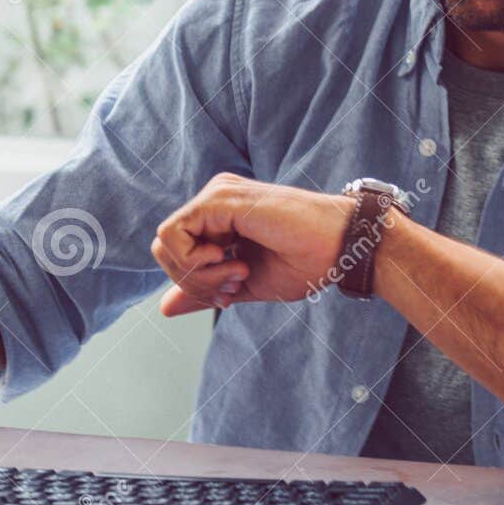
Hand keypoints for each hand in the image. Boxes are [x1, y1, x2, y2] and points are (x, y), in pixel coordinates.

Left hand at [150, 173, 355, 316]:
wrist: (338, 247)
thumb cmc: (304, 262)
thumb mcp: (243, 284)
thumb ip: (204, 291)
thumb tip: (164, 308)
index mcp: (219, 220)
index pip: (175, 254)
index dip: (194, 283)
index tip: (231, 293)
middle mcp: (213, 202)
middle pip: (164, 250)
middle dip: (193, 282)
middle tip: (232, 288)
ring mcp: (216, 196)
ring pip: (165, 243)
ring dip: (197, 274)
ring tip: (239, 273)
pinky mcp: (219, 198)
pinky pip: (174, 234)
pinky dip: (196, 260)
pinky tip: (231, 261)